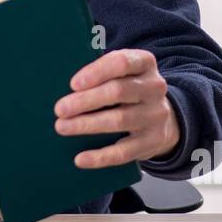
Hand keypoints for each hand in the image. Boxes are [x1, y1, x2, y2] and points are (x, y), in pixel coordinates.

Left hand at [53, 48, 179, 168]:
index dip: (97, 72)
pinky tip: (80, 158)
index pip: (122, 62)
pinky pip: (124, 152)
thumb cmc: (128, 89)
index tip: (73, 84)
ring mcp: (156, 115)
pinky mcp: (153, 141)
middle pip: (118, 91)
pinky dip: (100, 157)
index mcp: (144, 63)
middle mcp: (154, 88)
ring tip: (62, 127)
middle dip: (85, 101)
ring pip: (119, 120)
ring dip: (87, 125)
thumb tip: (66, 87)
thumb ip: (99, 73)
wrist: (161, 116)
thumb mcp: (121, 73)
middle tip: (60, 109)